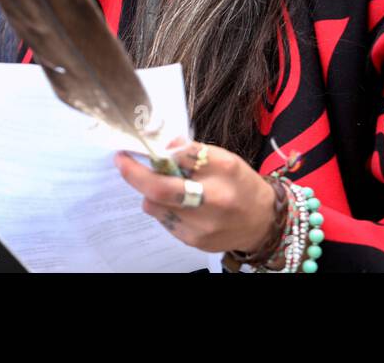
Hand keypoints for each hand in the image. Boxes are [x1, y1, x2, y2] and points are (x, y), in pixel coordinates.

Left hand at [113, 136, 280, 253]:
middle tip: (121, 160)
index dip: (157, 149)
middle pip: (160, 189)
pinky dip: (163, 208)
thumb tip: (164, 146)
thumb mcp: (225, 159)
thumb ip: (193, 152)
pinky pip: (164, 220)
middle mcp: (214, 198)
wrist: (262, 222)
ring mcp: (202, 224)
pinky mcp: (194, 241)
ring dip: (149, 192)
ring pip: (155, 206)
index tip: (138, 143)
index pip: (181, 154)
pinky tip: (177, 204)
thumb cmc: (241, 185)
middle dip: (133, 174)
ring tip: (163, 186)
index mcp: (224, 169)